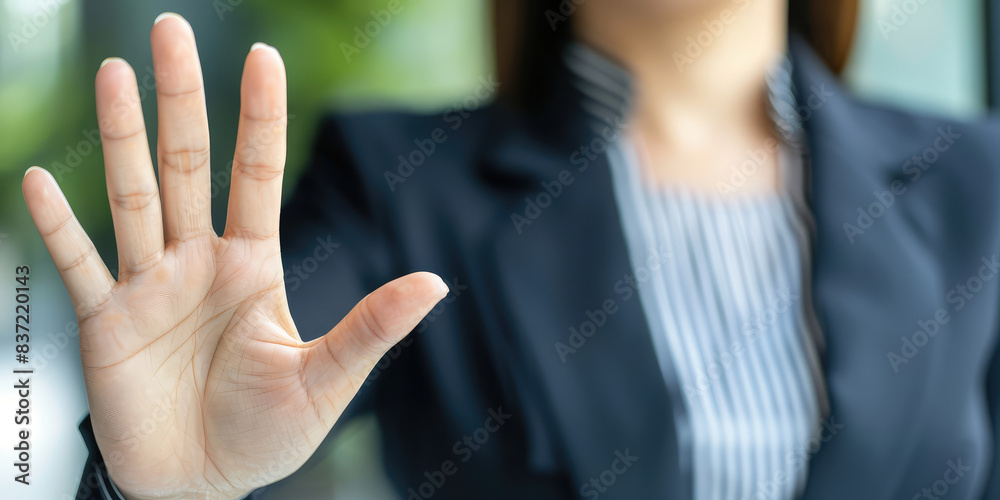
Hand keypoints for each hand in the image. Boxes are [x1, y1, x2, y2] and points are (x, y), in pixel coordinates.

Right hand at [21, 13, 446, 499]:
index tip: (264, 57)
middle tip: (171, 31)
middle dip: (182, 100)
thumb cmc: (266, 435)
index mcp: (253, 265)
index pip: (257, 175)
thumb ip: (371, 329)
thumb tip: (436, 283)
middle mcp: (199, 261)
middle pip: (187, 164)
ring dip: (121, 136)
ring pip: (132, 196)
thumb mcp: (326, 381)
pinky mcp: (107, 322)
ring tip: (114, 73)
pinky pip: (79, 265)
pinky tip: (38, 180)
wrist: (202, 484)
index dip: (260, 118)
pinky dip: (57, 226)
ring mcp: (150, 286)